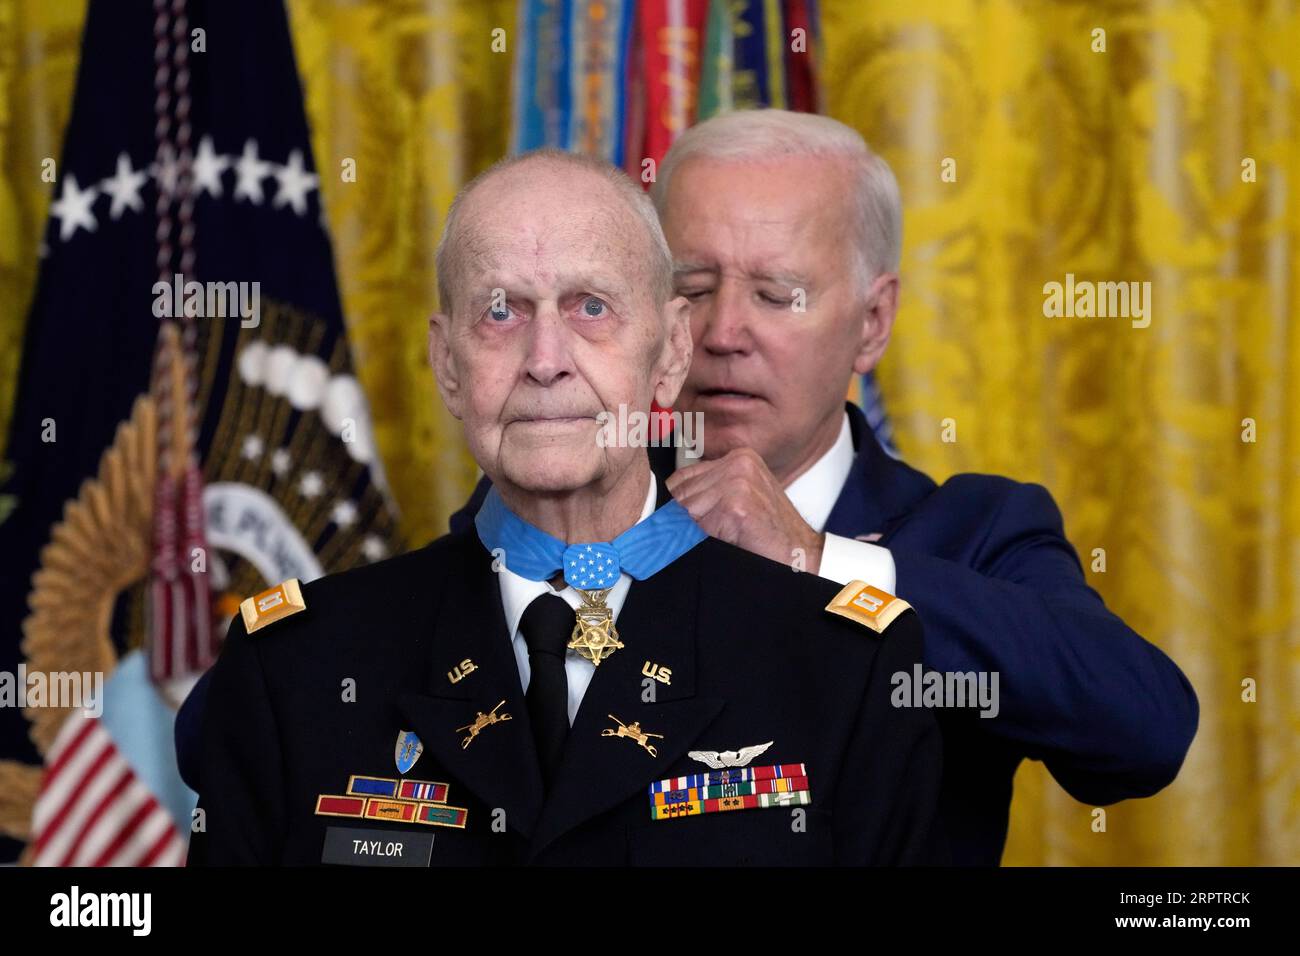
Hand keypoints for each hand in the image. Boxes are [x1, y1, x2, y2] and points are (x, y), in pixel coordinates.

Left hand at [666, 448, 822, 572]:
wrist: (802, 556)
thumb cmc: (770, 533)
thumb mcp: (740, 501)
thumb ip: (709, 493)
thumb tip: (664, 506)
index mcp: (739, 457)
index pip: (682, 479)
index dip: (676, 508)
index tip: (675, 526)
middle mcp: (738, 463)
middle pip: (681, 495)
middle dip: (681, 523)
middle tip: (696, 540)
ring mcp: (739, 482)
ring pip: (686, 513)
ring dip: (693, 535)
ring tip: (719, 542)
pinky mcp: (737, 505)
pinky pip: (698, 528)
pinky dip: (703, 543)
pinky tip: (726, 545)